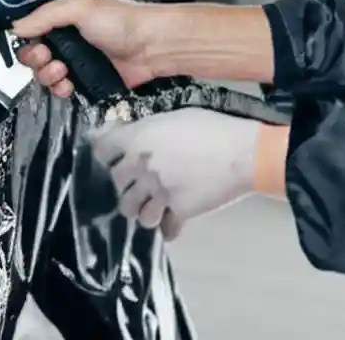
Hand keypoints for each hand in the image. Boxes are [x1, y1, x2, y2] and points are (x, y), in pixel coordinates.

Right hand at [0, 0, 160, 97]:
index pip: (21, 19)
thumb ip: (45, 16)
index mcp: (58, 12)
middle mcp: (62, 34)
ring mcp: (72, 56)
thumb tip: (18, 26)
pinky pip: (58, 87)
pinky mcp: (82, 77)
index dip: (3, 29)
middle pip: (26, 50)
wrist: (154, 47)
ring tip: (62, 69)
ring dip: (46, 73)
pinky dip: (59, 88)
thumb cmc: (125, 20)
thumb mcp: (79, 7)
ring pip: (40, 71)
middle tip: (44, 54)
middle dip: (30, 56)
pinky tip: (69, 83)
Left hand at [92, 108, 261, 239]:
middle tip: (139, 182)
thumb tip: (131, 135)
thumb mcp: (172, 117)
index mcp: (136, 139)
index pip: (100, 152)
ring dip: (141, 208)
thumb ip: (146, 129)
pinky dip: (167, 227)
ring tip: (152, 204)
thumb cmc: (211, 127)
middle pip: (115, 184)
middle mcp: (139, 167)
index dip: (106, 156)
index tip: (114, 159)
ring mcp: (156, 192)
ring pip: (132, 212)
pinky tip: (172, 221)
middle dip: (126, 183)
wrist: (244, 153)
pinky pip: (163, 229)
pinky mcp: (178, 211)